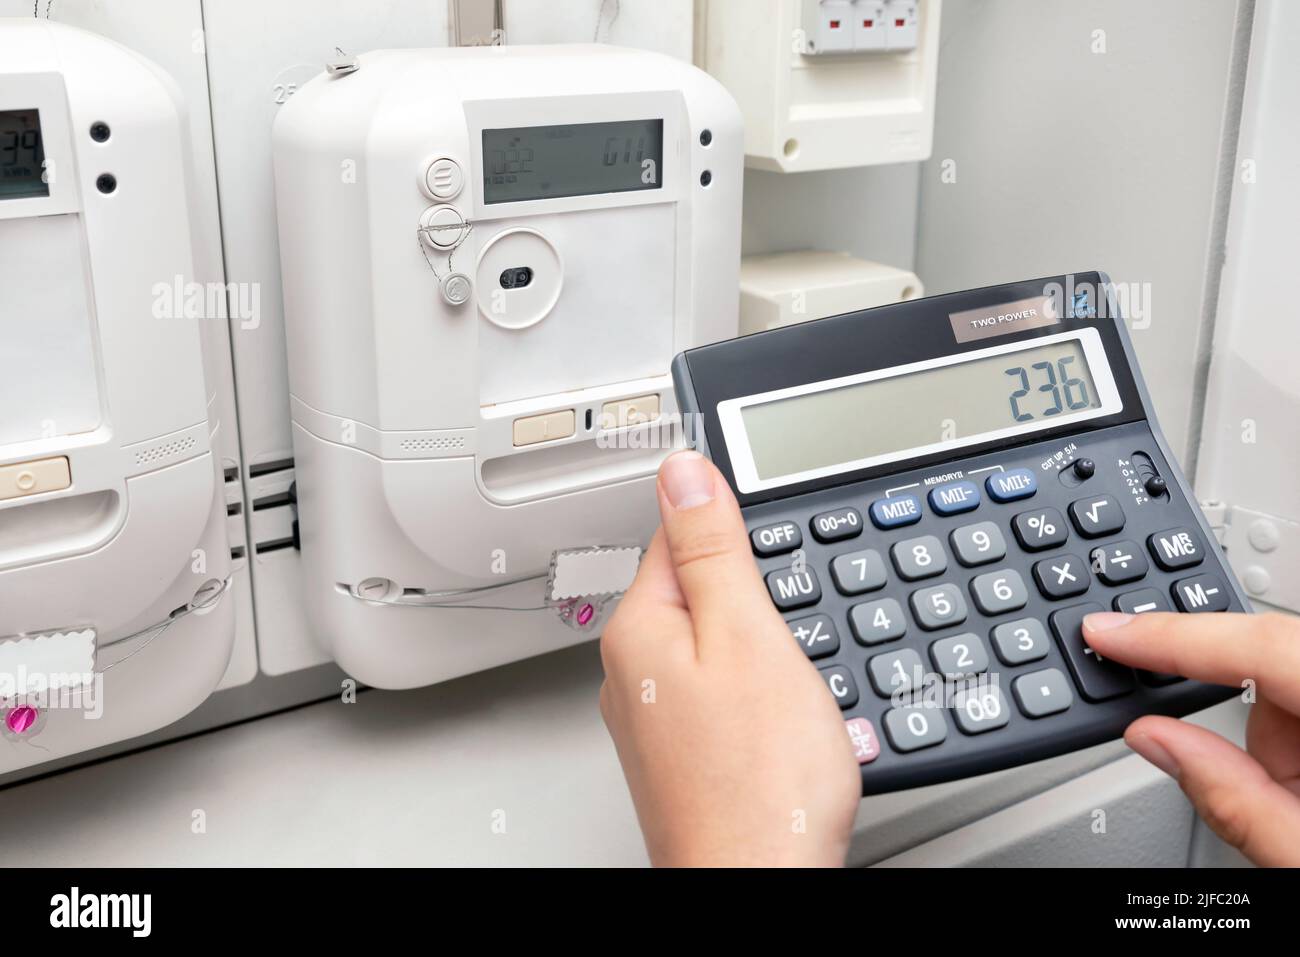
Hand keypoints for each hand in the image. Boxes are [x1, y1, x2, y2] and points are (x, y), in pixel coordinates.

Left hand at [599, 450, 859, 866]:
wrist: (759, 884)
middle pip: (699, 590)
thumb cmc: (757, 783)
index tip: (769, 528)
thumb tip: (682, 470)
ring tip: (799, 680)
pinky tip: (791, 719)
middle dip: (756, 592)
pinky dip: (764, 693)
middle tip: (797, 626)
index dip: (734, 523)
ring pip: (718, 645)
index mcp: (638, 630)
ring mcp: (658, 718)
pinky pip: (727, 694)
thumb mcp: (745, 635)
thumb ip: (712, 549)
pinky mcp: (687, 753)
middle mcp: (633, 672)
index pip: (676, 533)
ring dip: (766, 647)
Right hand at [1083, 611, 1299, 865]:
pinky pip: (1287, 695)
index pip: (1264, 646)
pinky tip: (1268, 763)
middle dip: (1201, 665)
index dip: (1174, 634)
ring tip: (1230, 758)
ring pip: (1275, 669)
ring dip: (1241, 708)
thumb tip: (1150, 738)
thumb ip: (1233, 802)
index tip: (1106, 633)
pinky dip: (1264, 719)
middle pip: (1267, 648)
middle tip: (1120, 662)